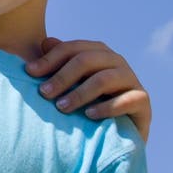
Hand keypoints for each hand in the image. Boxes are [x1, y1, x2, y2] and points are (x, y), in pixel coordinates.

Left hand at [25, 37, 150, 141]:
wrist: (120, 130)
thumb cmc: (91, 100)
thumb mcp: (73, 81)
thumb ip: (60, 62)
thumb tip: (45, 42)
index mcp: (98, 51)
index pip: (72, 49)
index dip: (49, 59)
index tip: (29, 73)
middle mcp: (116, 61)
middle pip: (86, 60)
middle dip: (62, 76)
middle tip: (44, 94)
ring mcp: (131, 79)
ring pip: (105, 79)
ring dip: (80, 93)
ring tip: (62, 107)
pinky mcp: (143, 100)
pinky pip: (127, 100)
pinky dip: (106, 107)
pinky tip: (89, 115)